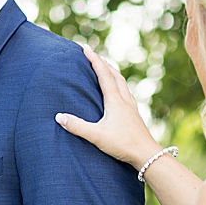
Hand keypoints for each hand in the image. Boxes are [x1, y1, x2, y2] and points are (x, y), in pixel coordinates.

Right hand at [56, 44, 162, 168]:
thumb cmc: (123, 145)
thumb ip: (77, 126)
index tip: (86, 49)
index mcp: (115, 101)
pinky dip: (120, 87)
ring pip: (123, 84)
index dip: (95, 61)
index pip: (104, 75)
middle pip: (116, 76)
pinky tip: (120, 94)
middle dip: (104, 64)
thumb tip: (59, 117)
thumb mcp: (96, 136)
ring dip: (114, 74)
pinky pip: (127, 95)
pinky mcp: (135, 117)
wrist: (147, 155)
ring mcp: (132, 108)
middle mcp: (125, 101)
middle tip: (95, 56)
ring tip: (107, 69)